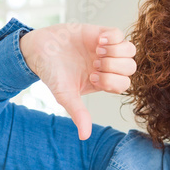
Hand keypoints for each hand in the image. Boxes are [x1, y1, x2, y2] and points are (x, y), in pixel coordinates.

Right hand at [19, 23, 135, 139]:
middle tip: (95, 64)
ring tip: (97, 51)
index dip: (112, 81)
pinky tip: (96, 41)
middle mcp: (108, 66)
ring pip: (131, 50)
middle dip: (115, 67)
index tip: (92, 77)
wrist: (38, 50)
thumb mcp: (65, 95)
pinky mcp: (101, 33)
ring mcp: (106, 49)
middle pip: (131, 68)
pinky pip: (120, 33)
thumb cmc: (52, 74)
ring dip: (116, 51)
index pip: (124, 84)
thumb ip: (78, 113)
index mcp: (103, 82)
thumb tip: (84, 136)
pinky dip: (112, 38)